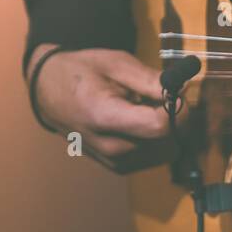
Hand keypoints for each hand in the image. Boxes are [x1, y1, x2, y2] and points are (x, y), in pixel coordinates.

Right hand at [29, 45, 170, 168]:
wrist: (49, 92)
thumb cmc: (81, 72)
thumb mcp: (116, 63)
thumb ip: (151, 79)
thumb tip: (183, 89)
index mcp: (104, 117)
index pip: (159, 126)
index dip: (178, 109)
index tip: (177, 91)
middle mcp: (110, 148)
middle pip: (168, 141)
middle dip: (175, 117)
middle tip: (163, 95)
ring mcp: (115, 162)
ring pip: (167, 150)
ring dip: (167, 129)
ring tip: (144, 107)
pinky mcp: (119, 167)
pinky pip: (156, 156)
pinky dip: (157, 139)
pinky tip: (139, 121)